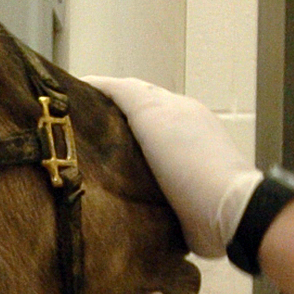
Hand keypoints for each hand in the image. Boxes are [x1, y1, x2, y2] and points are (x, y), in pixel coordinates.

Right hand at [84, 75, 258, 259]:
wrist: (224, 213)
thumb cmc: (189, 159)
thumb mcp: (153, 112)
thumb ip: (126, 93)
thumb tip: (91, 80)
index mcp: (177, 110)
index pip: (134, 94)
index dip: (102, 95)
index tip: (69, 104)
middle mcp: (182, 135)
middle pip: (136, 125)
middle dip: (106, 127)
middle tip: (71, 137)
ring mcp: (183, 170)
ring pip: (140, 158)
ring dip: (116, 160)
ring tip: (83, 168)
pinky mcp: (180, 203)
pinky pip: (146, 189)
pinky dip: (127, 187)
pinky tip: (109, 194)